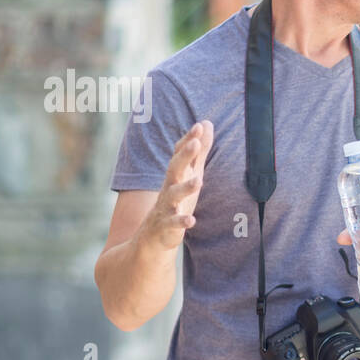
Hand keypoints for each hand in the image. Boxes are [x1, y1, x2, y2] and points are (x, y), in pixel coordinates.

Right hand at [139, 120, 213, 252]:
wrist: (153, 236)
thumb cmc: (176, 200)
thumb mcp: (190, 174)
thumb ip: (199, 152)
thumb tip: (206, 124)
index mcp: (176, 175)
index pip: (180, 154)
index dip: (189, 140)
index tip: (199, 126)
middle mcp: (169, 188)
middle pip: (175, 169)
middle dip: (184, 156)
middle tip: (195, 143)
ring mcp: (167, 206)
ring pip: (174, 195)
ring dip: (186, 188)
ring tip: (199, 181)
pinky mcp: (167, 226)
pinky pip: (174, 223)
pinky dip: (182, 221)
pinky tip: (191, 220)